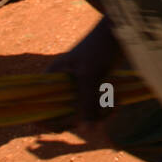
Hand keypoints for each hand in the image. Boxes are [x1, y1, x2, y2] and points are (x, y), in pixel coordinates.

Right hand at [48, 23, 121, 139]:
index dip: (48, 121)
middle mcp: (62, 86)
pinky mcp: (94, 89)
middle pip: (64, 116)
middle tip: (102, 114)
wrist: (122, 31)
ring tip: (115, 107)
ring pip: (83, 115)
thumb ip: (86, 101)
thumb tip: (86, 130)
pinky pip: (96, 108)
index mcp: (52, 78)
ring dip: (100, 115)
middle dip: (84, 119)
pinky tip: (119, 102)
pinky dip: (107, 109)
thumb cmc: (100, 46)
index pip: (39, 109)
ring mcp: (79, 88)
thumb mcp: (91, 74)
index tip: (68, 124)